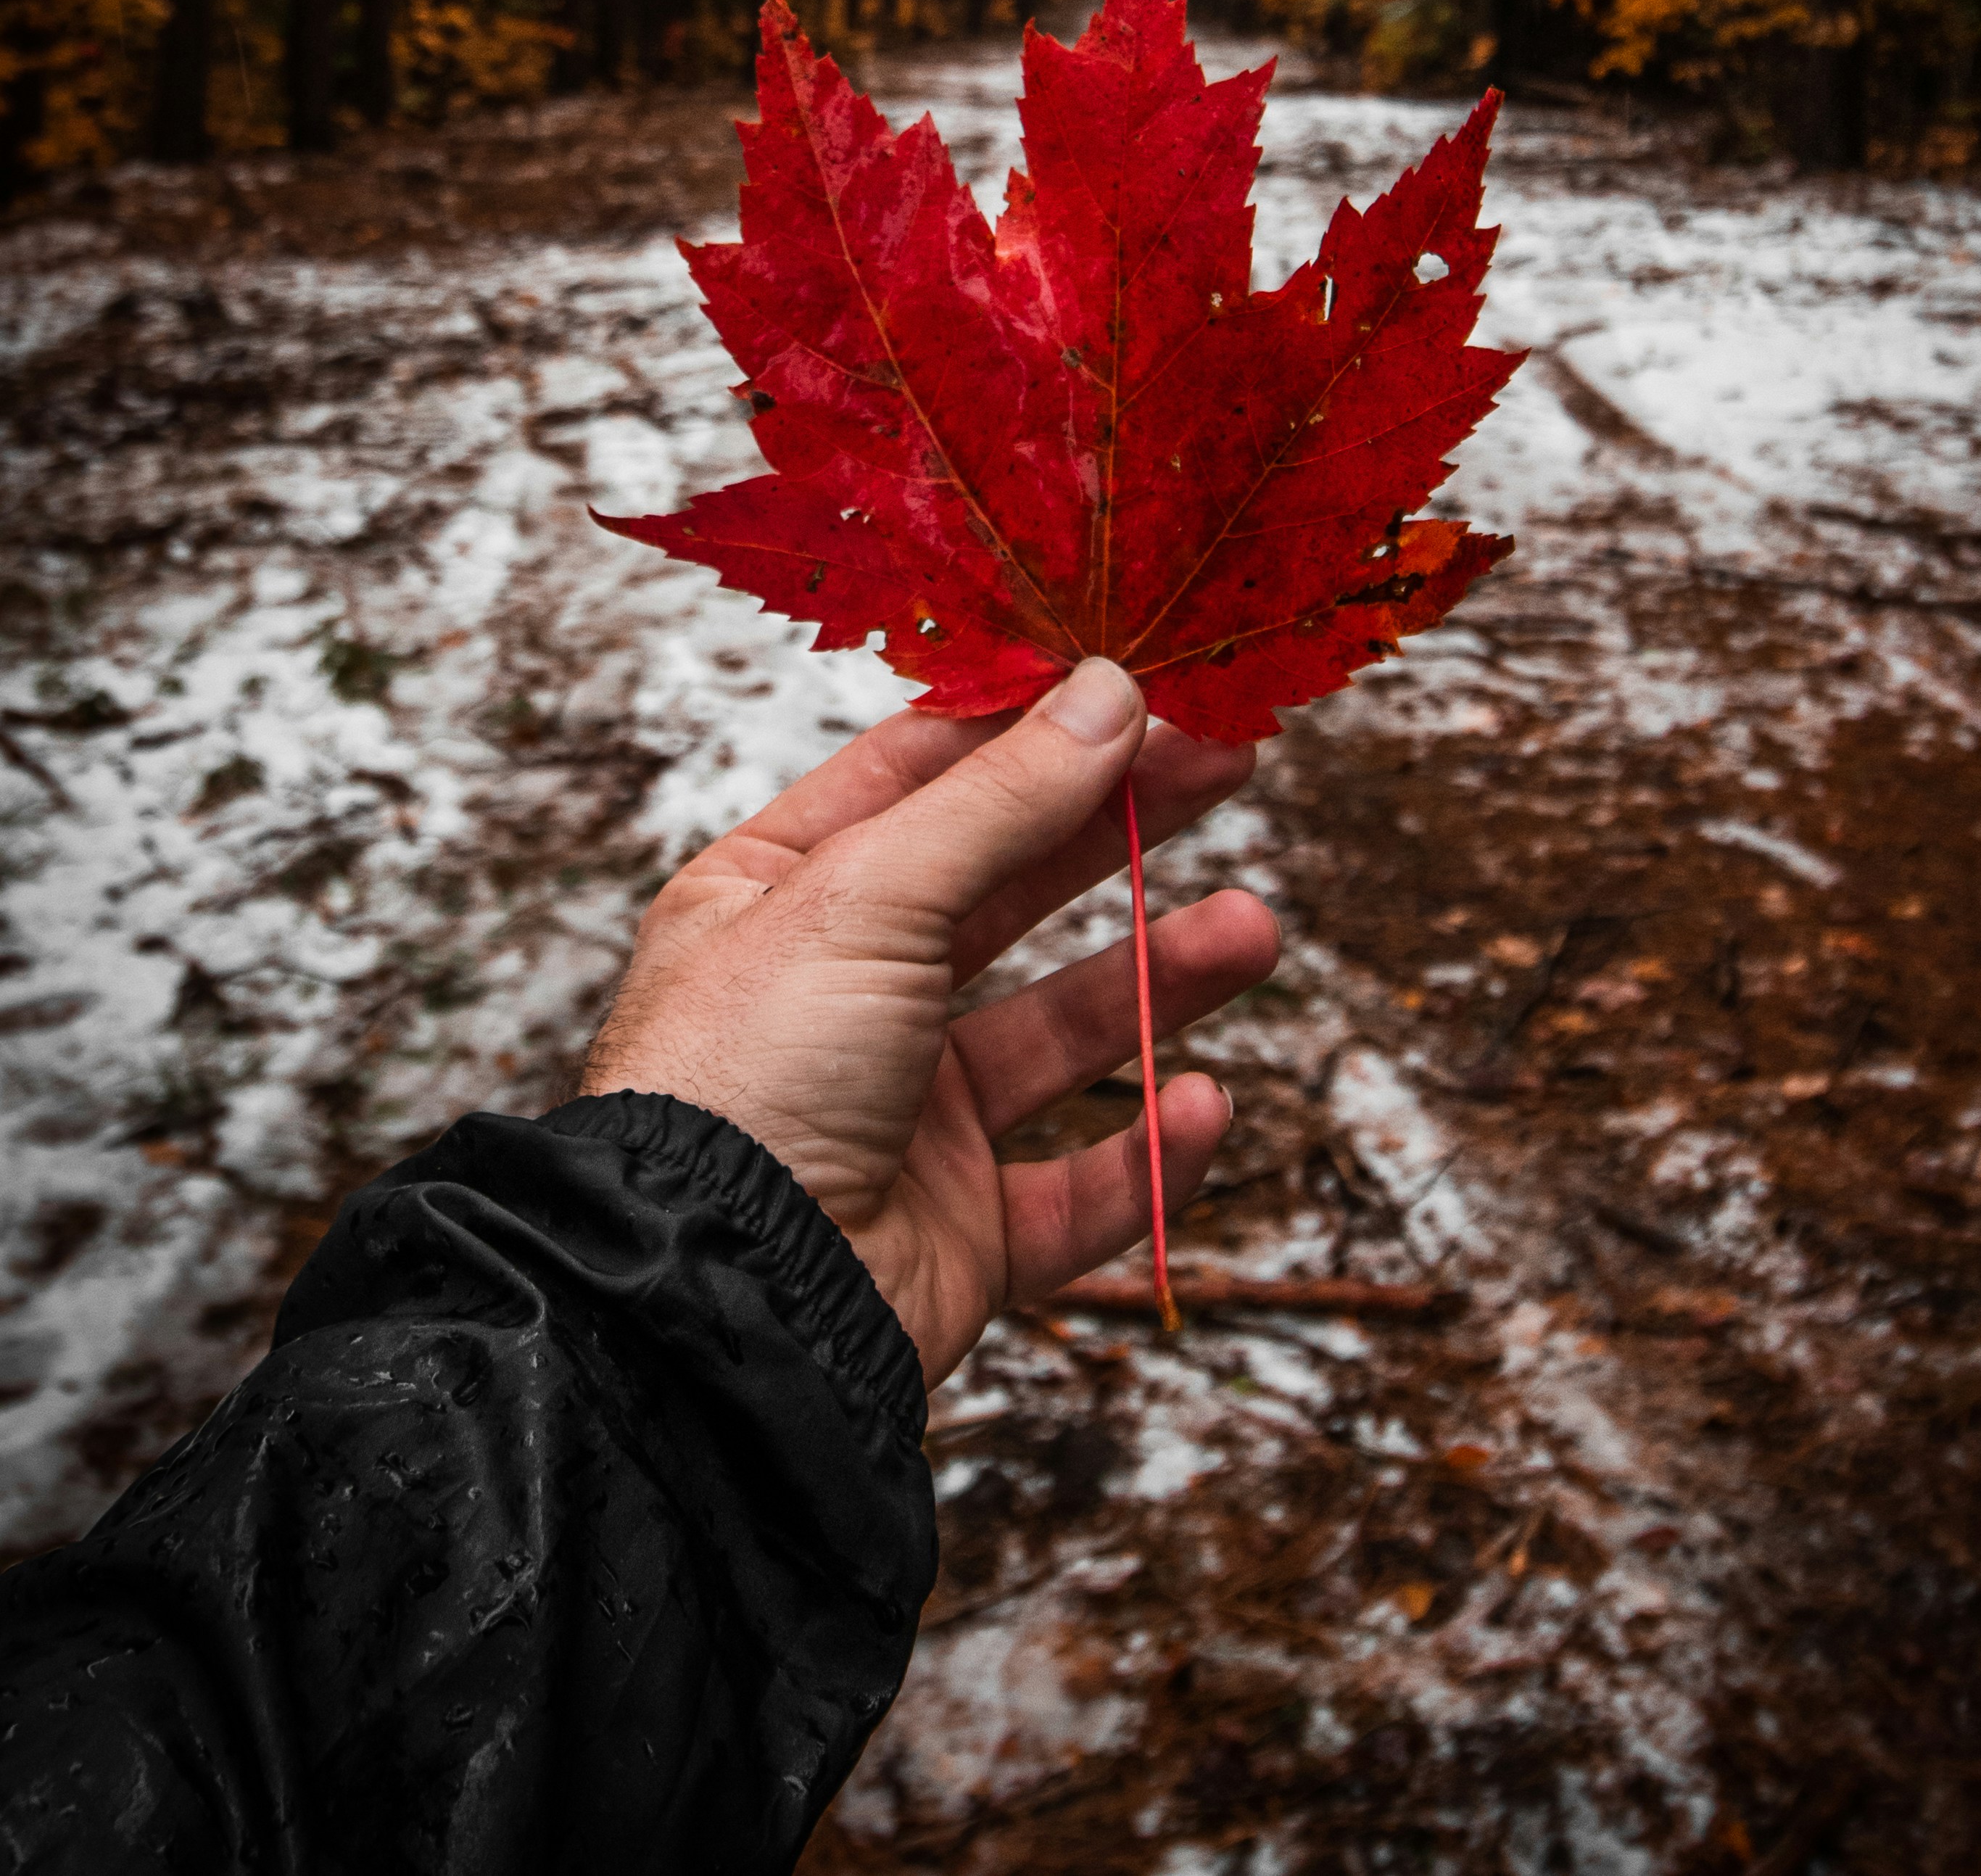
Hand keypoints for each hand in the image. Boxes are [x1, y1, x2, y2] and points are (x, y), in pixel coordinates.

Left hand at [579, 657, 1276, 1384]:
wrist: (710, 1307)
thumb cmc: (741, 1080)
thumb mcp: (867, 896)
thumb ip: (1001, 801)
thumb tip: (1111, 694)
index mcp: (773, 900)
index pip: (920, 780)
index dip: (1033, 730)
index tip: (1141, 688)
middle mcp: (837, 1000)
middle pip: (1007, 892)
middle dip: (1119, 831)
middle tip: (1228, 768)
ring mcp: (898, 1118)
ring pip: (1058, 1035)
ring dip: (1158, 981)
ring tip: (1255, 933)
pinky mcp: (954, 1234)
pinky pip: (1076, 1188)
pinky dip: (1147, 1154)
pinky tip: (1204, 1106)